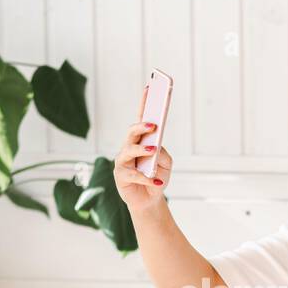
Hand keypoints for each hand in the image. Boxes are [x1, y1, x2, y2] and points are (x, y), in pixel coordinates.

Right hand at [113, 85, 171, 213]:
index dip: (145, 103)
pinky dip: (146, 178)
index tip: (150, 87)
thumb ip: (163, 154)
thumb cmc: (157, 177)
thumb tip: (157, 148)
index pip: (142, 119)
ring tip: (153, 150)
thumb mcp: (166, 165)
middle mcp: (129, 147)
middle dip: (141, 126)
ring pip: (128, 150)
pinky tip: (156, 181)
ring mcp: (123, 161)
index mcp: (141, 141)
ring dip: (142, 149)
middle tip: (153, 125)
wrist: (149, 200)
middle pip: (132, 132)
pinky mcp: (120, 176)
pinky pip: (133, 174)